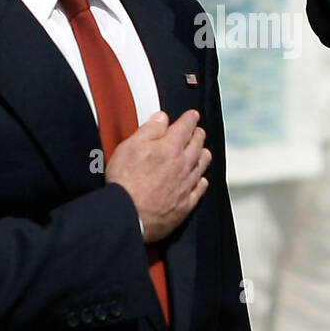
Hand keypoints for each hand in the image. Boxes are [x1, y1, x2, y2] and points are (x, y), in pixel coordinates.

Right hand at [106, 110, 211, 242]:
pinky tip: (202, 180)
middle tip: (198, 130)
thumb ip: (149, 130)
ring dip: (203, 155)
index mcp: (170, 148)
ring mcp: (185, 186)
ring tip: (204, 151)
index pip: (185, 127)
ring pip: (201, 166)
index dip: (190, 118)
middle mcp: (182, 165)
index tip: (192, 115)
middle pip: (196, 145)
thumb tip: (162, 118)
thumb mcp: (130, 147)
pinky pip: (199, 190)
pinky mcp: (184, 205)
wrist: (128, 215)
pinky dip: (202, 182)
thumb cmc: (125, 181)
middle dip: (198, 135)